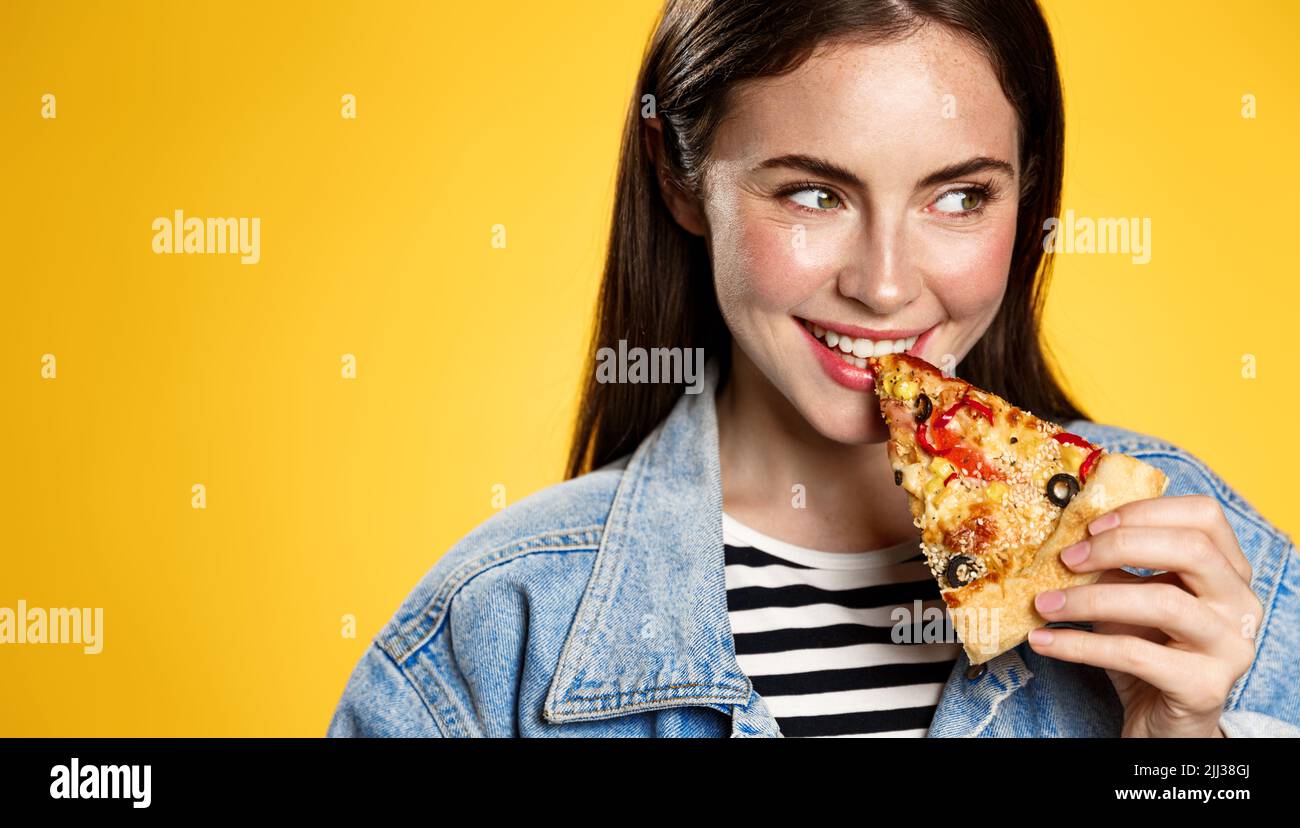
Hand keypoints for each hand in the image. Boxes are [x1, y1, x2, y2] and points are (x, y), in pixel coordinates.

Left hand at [1026, 494, 1262, 737]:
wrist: (1163, 721)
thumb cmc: (1149, 649)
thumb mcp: (1131, 599)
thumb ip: (1115, 568)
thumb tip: (1068, 540)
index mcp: (1229, 570)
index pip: (1204, 516)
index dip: (1145, 512)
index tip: (1092, 525)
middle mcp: (1240, 603)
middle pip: (1191, 549)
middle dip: (1119, 546)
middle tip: (1066, 559)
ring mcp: (1230, 646)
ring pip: (1163, 602)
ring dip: (1090, 599)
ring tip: (1044, 604)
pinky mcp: (1205, 686)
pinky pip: (1134, 654)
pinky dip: (1079, 644)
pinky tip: (1044, 640)